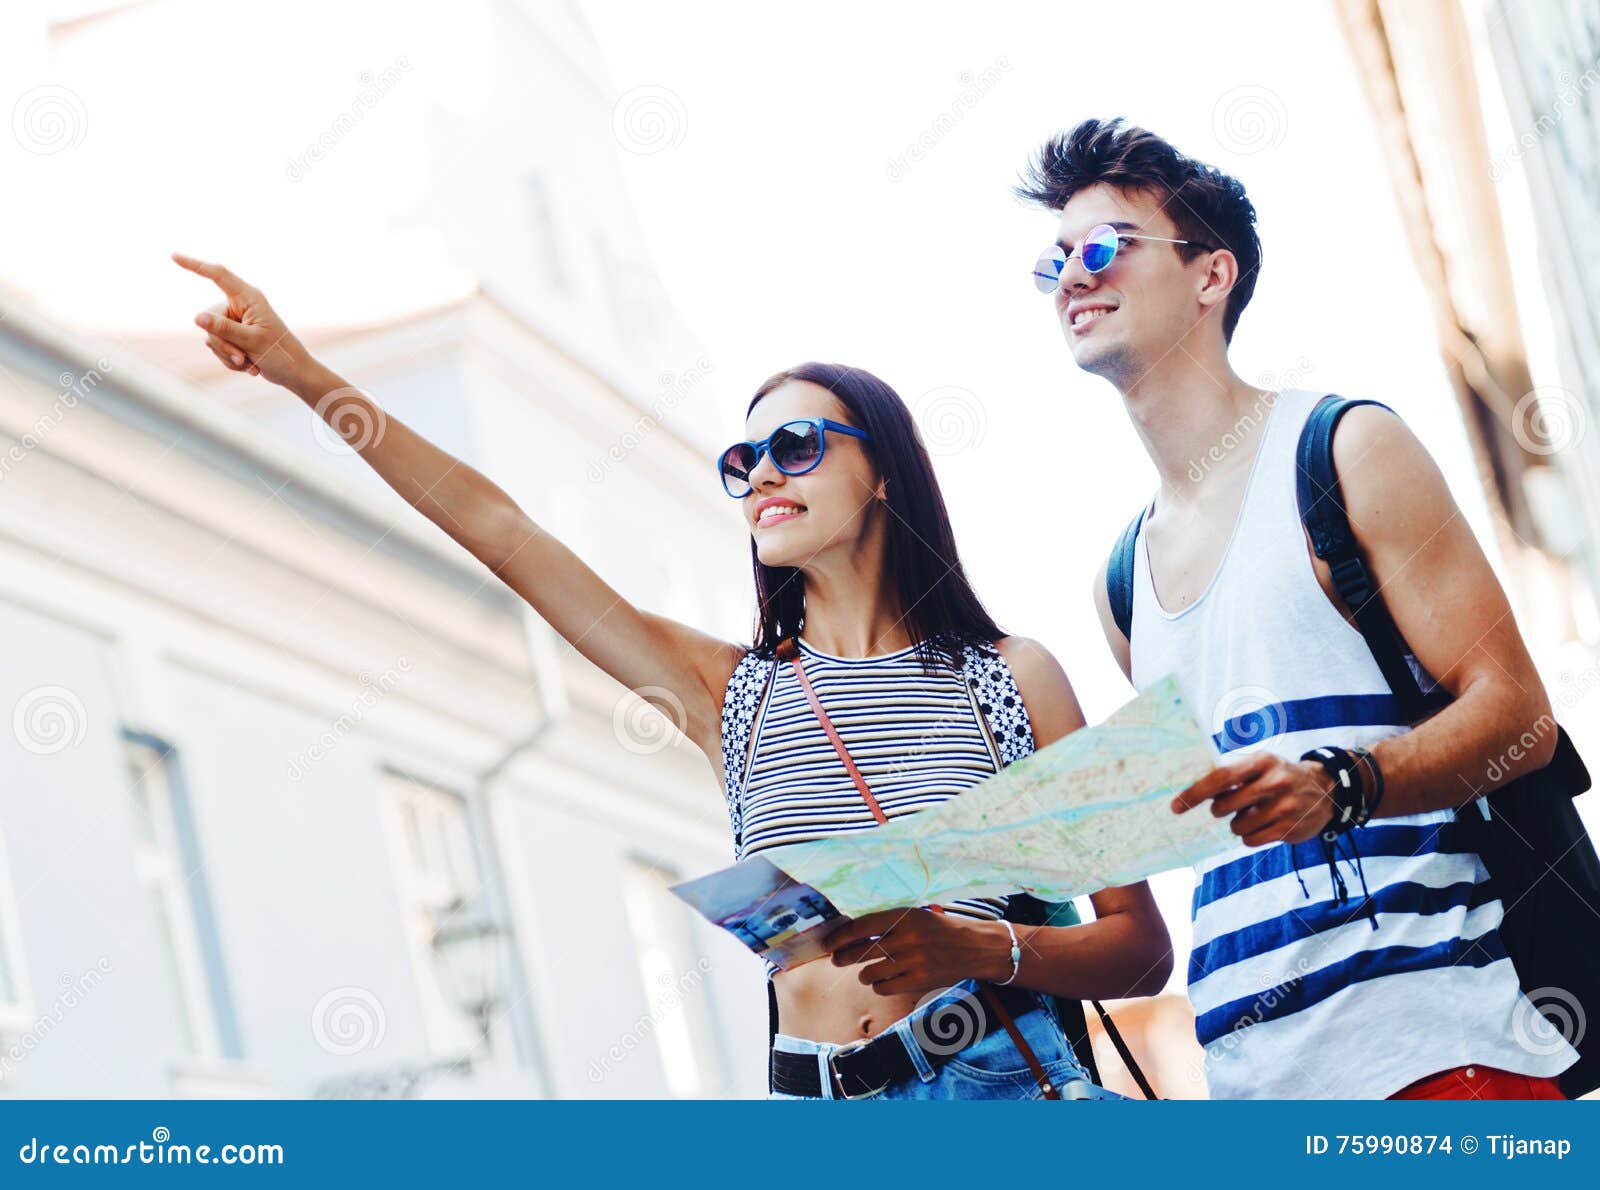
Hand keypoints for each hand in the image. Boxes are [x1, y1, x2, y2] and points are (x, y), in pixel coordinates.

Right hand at [171, 253, 312, 390]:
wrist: (293, 373)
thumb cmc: (280, 353)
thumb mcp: (252, 341)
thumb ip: (224, 329)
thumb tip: (197, 318)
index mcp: (248, 297)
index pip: (218, 275)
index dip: (195, 265)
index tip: (174, 256)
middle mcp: (239, 305)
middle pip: (209, 318)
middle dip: (222, 343)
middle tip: (242, 358)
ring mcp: (235, 321)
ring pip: (211, 336)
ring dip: (228, 355)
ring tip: (250, 363)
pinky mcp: (233, 336)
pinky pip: (217, 348)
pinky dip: (230, 360)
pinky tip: (250, 366)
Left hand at [820, 907, 1012, 997]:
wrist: (975, 948)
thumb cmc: (940, 930)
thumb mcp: (915, 918)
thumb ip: (887, 925)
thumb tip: (850, 935)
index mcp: (905, 916)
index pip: (863, 926)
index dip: (841, 935)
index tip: (828, 942)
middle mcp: (908, 938)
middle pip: (862, 951)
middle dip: (844, 957)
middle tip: (837, 959)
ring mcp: (913, 961)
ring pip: (870, 973)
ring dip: (865, 974)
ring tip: (868, 971)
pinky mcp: (919, 981)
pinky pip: (884, 988)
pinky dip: (879, 986)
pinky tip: (884, 980)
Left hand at [1171, 751, 1336, 845]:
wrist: (1326, 790)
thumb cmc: (1279, 776)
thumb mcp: (1260, 765)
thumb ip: (1231, 775)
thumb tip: (1195, 790)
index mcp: (1262, 762)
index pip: (1221, 777)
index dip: (1196, 792)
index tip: (1176, 806)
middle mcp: (1275, 782)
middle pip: (1225, 806)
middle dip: (1219, 810)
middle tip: (1228, 806)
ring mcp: (1285, 807)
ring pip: (1237, 827)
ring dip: (1237, 824)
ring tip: (1252, 814)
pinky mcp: (1290, 829)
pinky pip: (1251, 840)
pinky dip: (1250, 836)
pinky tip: (1263, 825)